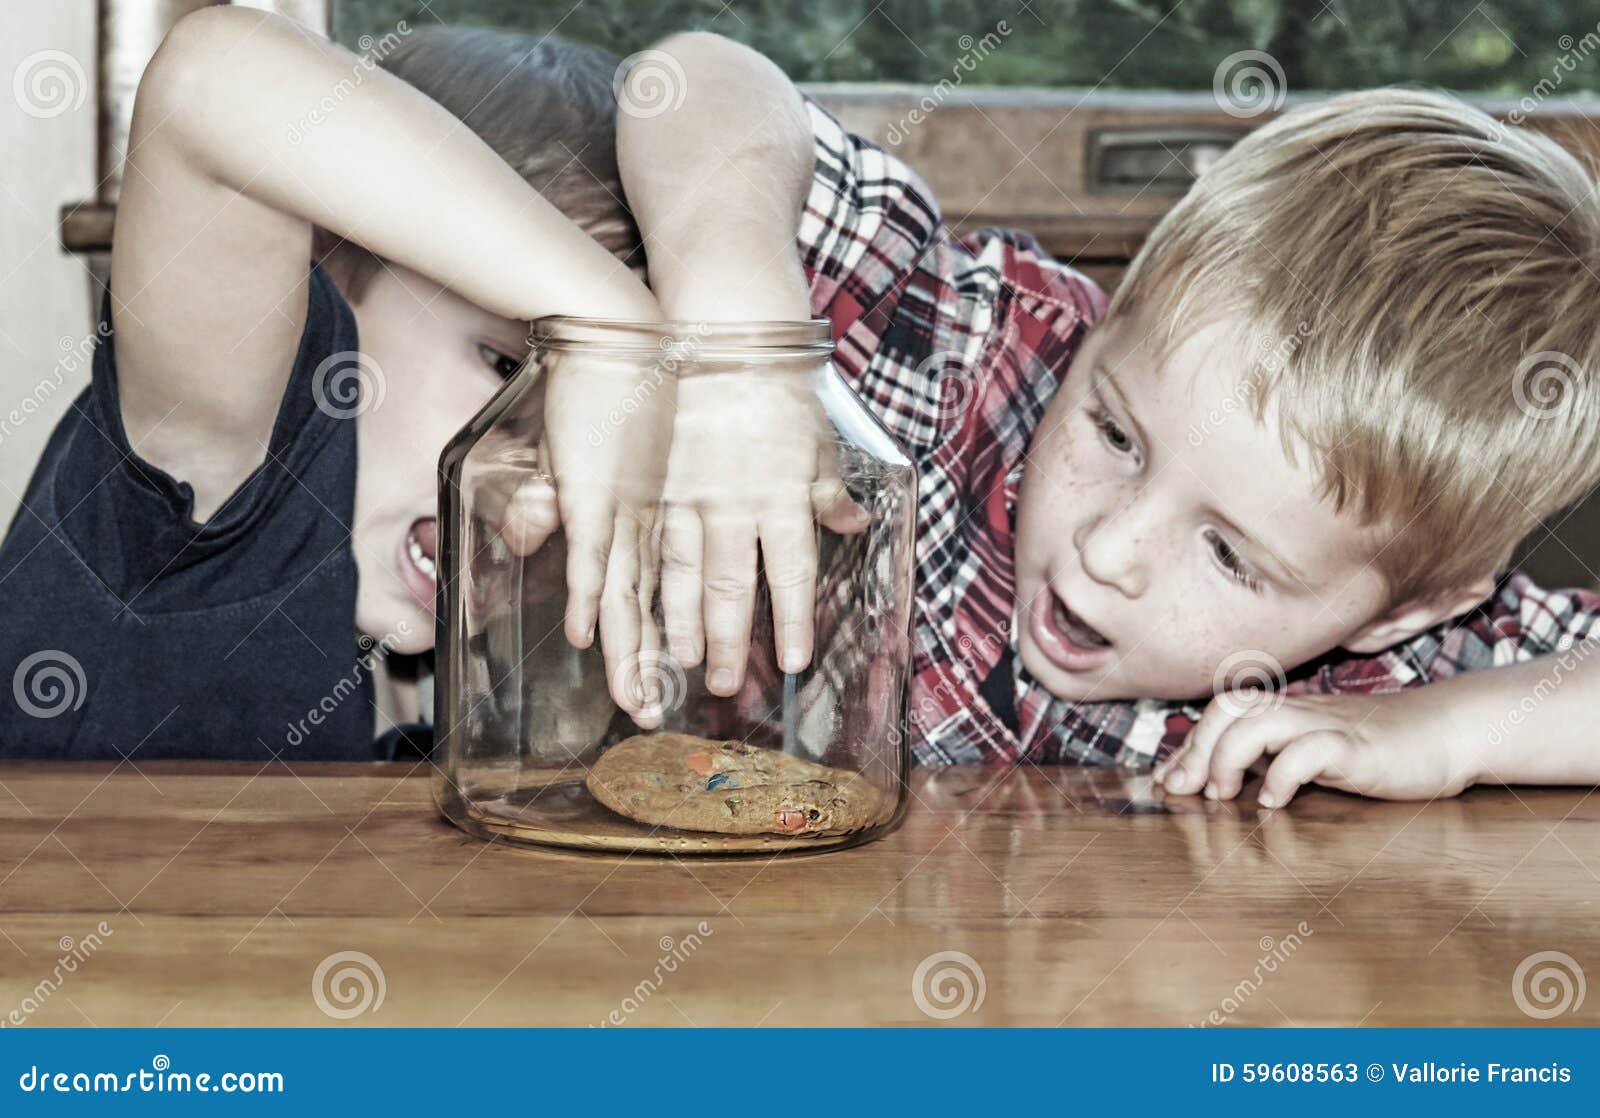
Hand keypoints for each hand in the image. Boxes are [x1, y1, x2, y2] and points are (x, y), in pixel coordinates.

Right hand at [493, 346, 675, 725]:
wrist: (620, 330)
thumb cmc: (617, 385)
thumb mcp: (595, 450)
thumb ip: (558, 496)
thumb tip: (528, 533)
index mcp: (651, 515)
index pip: (650, 591)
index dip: (652, 641)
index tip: (661, 685)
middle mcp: (641, 520)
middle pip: (642, 605)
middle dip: (645, 665)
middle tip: (653, 715)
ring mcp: (622, 506)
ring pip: (626, 592)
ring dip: (629, 649)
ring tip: (635, 699)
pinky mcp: (599, 486)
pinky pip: (595, 549)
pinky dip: (592, 594)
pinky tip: (591, 636)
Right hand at [657, 364, 866, 695]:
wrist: (722, 334)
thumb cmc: (777, 387)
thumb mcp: (818, 438)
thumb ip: (829, 490)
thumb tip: (854, 529)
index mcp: (783, 492)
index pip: (792, 571)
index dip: (793, 621)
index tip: (792, 661)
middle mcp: (735, 501)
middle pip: (732, 585)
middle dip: (732, 641)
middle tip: (728, 685)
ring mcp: (689, 492)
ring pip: (683, 572)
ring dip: (683, 624)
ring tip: (683, 664)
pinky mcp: (655, 480)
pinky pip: (647, 541)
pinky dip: (642, 580)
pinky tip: (637, 610)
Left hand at [1153, 688, 1476, 807]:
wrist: (1450, 731)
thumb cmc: (1381, 747)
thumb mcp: (1318, 749)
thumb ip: (1274, 757)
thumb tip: (1220, 781)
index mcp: (1287, 712)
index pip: (1222, 712)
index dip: (1188, 743)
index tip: (1167, 781)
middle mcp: (1301, 712)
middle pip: (1229, 708)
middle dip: (1196, 748)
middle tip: (1185, 790)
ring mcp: (1329, 725)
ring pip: (1259, 722)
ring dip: (1228, 758)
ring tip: (1222, 795)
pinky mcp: (1358, 748)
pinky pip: (1310, 750)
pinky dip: (1282, 775)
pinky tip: (1273, 801)